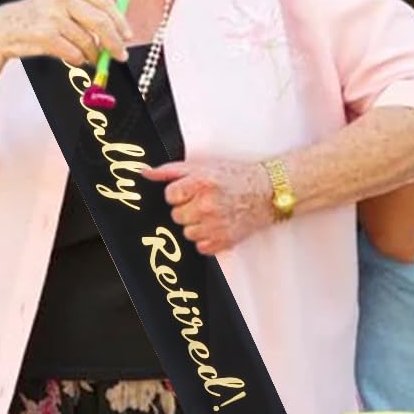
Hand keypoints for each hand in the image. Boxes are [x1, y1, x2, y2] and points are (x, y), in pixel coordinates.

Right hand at [0, 0, 132, 67]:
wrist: (6, 27)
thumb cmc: (41, 16)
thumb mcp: (64, 0)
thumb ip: (90, 9)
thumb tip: (121, 31)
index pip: (104, 1)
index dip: (120, 21)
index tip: (128, 36)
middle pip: (101, 22)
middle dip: (114, 42)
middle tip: (121, 55)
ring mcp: (52, 15)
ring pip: (87, 41)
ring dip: (92, 54)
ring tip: (90, 57)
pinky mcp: (45, 35)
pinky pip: (74, 53)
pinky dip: (77, 59)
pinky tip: (73, 56)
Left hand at [140, 160, 271, 254]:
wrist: (267, 192)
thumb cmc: (236, 177)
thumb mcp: (203, 165)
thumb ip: (170, 170)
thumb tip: (145, 173)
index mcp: (200, 182)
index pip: (170, 196)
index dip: (178, 193)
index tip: (190, 191)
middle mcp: (207, 204)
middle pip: (176, 216)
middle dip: (186, 209)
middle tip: (203, 202)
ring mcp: (215, 225)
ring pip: (187, 232)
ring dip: (196, 224)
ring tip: (211, 213)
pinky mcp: (224, 241)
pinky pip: (200, 247)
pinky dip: (206, 238)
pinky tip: (216, 225)